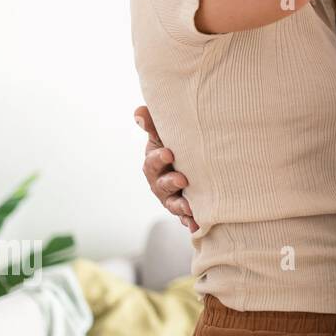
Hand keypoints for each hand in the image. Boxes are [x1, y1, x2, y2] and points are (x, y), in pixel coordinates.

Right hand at [135, 105, 196, 231]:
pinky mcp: (185, 210)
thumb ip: (153, 125)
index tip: (169, 153)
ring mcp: (172, 198)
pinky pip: (187, 218)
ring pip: (173, 204)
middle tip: (183, 180)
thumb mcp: (164, 137)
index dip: (158, 158)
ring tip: (189, 207)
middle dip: (170, 183)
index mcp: (154, 164)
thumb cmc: (175, 148)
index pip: (152, 161)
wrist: (192, 168)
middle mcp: (160, 183)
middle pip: (162, 185)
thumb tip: (140, 111)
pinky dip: (191, 222)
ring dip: (180, 206)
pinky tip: (196, 225)